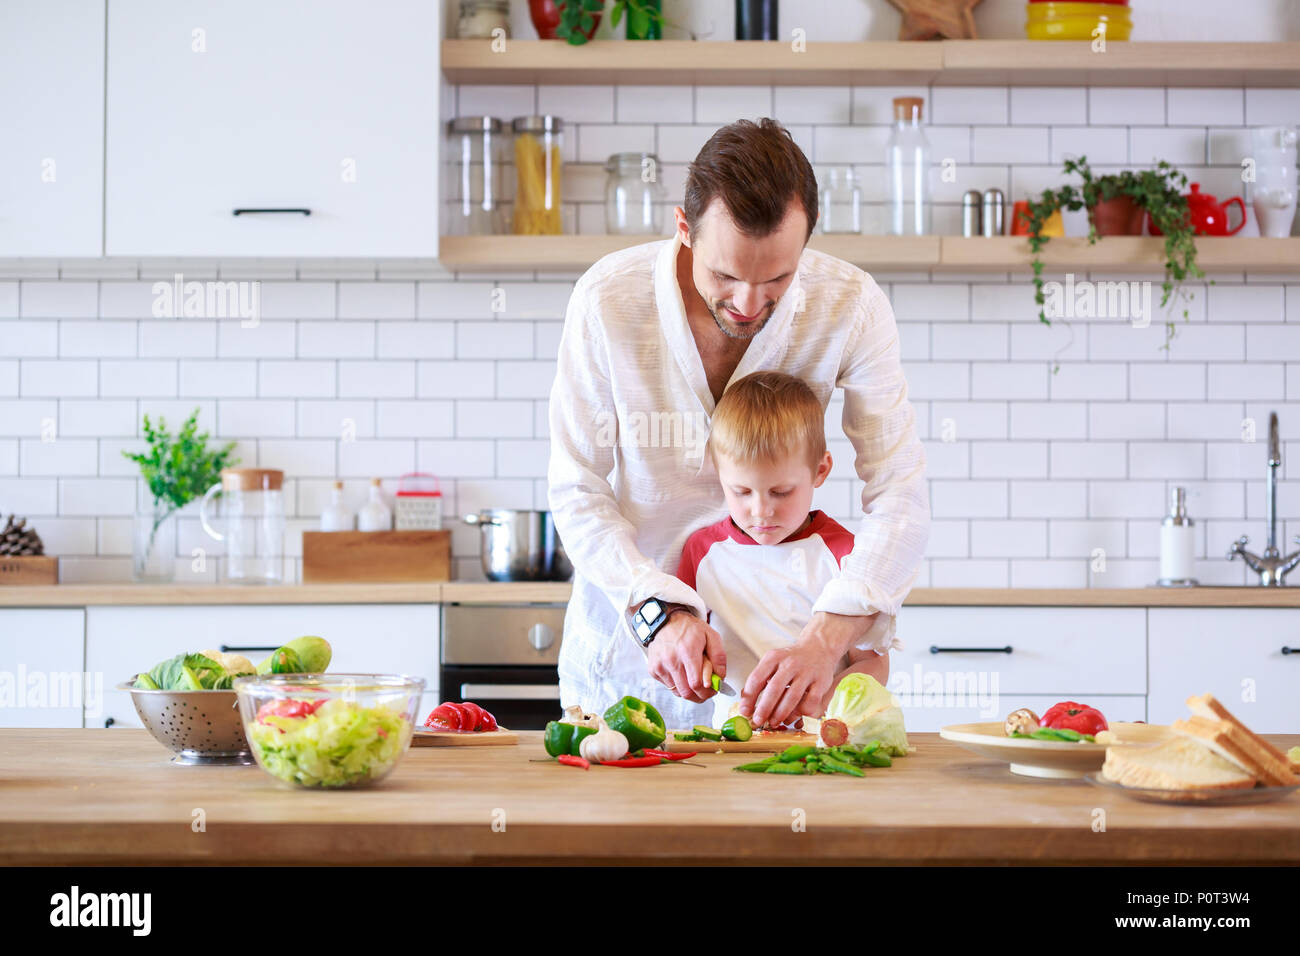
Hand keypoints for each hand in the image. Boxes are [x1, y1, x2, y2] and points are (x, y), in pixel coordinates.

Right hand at [645, 611, 725, 703]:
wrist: (665, 620)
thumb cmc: (689, 628)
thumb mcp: (711, 636)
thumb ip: (719, 657)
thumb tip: (720, 678)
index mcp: (687, 651)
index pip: (696, 684)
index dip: (707, 692)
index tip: (713, 690)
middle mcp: (671, 660)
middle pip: (686, 693)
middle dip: (699, 696)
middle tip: (705, 690)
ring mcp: (660, 666)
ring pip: (677, 692)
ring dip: (688, 690)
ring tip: (693, 677)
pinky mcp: (653, 669)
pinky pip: (668, 686)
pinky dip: (677, 684)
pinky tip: (681, 672)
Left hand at [741, 612, 873, 726]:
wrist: (818, 648)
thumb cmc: (791, 660)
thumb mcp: (773, 662)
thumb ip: (760, 679)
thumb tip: (746, 703)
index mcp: (773, 657)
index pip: (756, 678)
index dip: (749, 697)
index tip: (745, 711)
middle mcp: (790, 663)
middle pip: (774, 689)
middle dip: (764, 708)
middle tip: (758, 721)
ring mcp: (807, 672)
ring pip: (792, 697)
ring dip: (781, 714)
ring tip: (774, 722)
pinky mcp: (821, 682)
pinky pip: (810, 702)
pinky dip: (800, 713)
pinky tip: (794, 716)